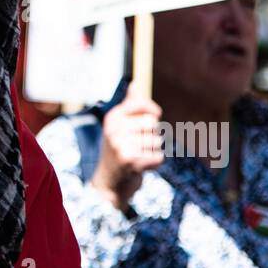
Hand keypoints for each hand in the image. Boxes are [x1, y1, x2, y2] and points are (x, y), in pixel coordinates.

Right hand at [90, 97, 163, 211]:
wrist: (110, 182)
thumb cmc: (119, 149)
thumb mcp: (119, 126)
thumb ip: (129, 105)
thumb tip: (134, 84)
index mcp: (113, 117)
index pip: (141, 105)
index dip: (152, 110)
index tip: (155, 115)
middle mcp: (114, 129)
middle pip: (153, 124)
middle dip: (152, 134)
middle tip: (139, 144)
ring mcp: (121, 145)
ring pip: (157, 141)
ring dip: (153, 150)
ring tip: (139, 155)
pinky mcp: (131, 161)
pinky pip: (158, 157)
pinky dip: (154, 163)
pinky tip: (142, 166)